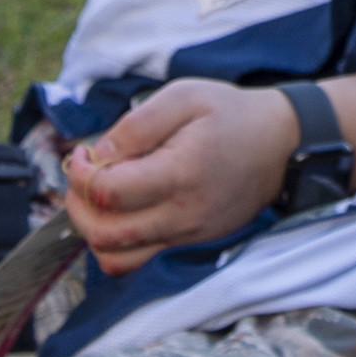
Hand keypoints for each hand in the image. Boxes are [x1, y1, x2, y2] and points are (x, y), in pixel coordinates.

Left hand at [63, 80, 301, 274]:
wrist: (279, 143)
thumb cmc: (229, 114)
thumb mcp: (184, 96)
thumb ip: (136, 125)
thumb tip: (98, 156)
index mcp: (180, 174)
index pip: (108, 194)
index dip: (79, 174)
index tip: (83, 152)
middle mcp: (183, 215)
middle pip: (104, 234)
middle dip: (77, 205)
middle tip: (82, 175)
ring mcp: (187, 235)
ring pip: (116, 258)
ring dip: (92, 230)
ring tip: (97, 197)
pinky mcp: (189, 244)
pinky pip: (137, 261)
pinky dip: (114, 242)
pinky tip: (120, 210)